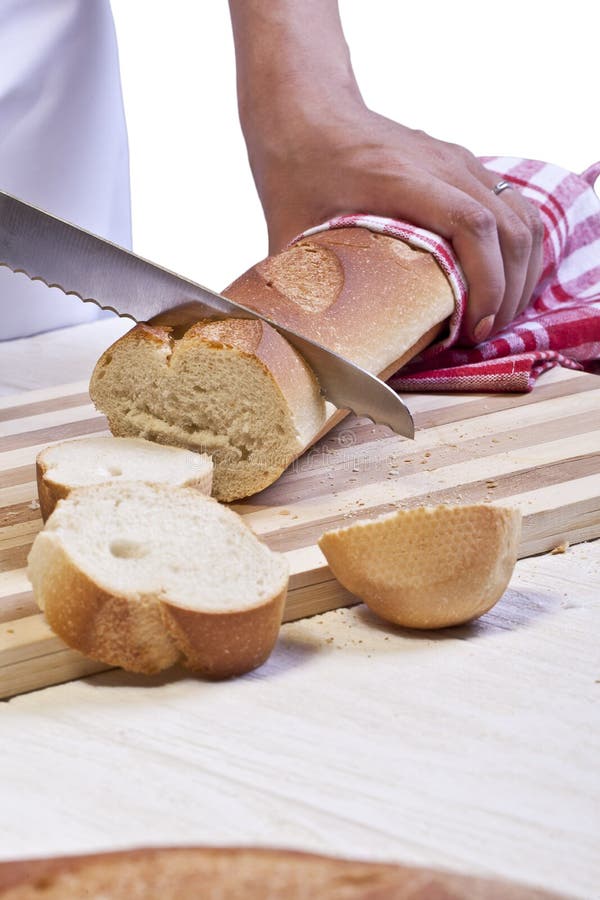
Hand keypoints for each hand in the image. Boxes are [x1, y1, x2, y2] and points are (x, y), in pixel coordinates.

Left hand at [229, 1, 543, 345]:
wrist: (304, 108)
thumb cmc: (294, 167)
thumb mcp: (287, 230)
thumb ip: (299, 285)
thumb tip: (302, 336)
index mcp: (398, 179)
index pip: (471, 225)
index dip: (486, 281)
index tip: (473, 327)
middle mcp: (439, 165)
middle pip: (509, 228)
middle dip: (508, 291)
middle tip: (483, 335)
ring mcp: (457, 161)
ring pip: (522, 217)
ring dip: (520, 272)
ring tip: (496, 315)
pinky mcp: (463, 165)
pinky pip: (515, 207)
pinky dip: (519, 249)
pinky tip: (503, 282)